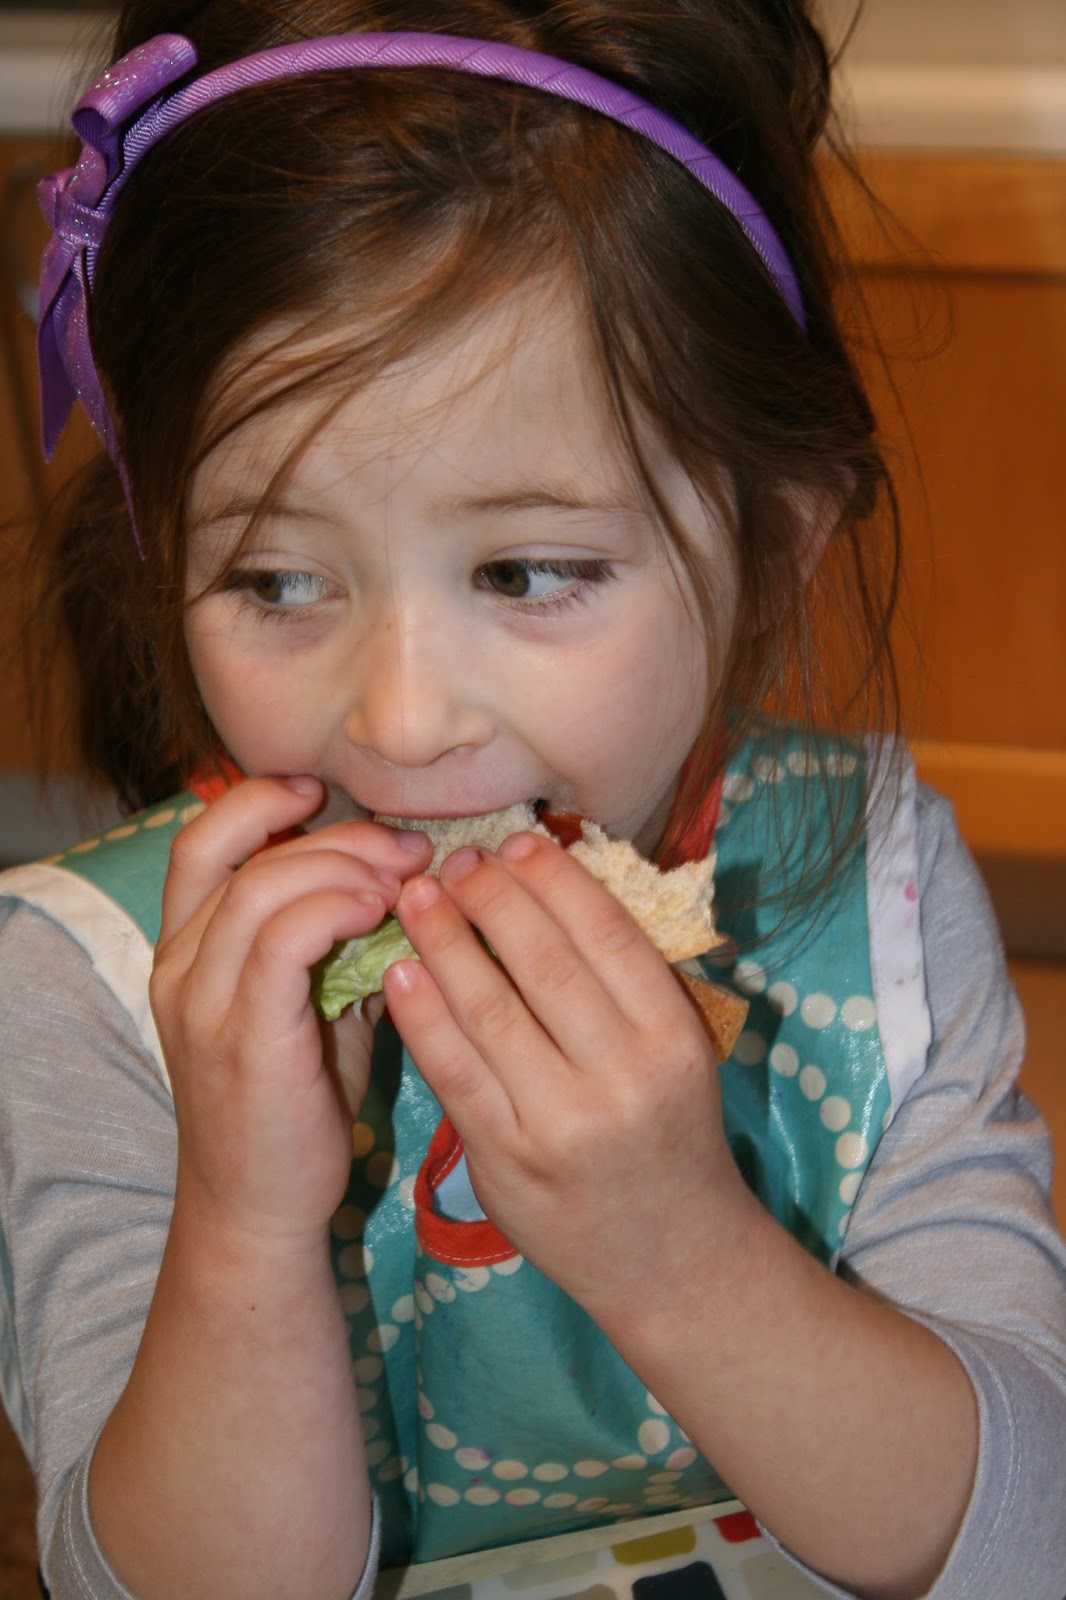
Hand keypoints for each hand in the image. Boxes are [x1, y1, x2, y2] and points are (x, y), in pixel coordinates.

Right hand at [150, 776, 431, 1242]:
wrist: (259, 1207)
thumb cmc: (294, 1104)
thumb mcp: (309, 1006)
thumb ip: (334, 944)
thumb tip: (402, 883)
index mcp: (186, 950)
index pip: (201, 841)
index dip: (259, 801)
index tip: (325, 792)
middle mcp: (180, 966)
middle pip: (245, 855)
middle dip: (336, 834)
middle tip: (407, 845)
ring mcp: (203, 1002)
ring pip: (262, 888)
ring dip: (343, 867)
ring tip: (405, 876)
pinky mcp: (242, 1037)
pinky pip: (280, 942)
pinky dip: (333, 909)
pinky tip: (382, 910)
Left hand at [384, 831, 745, 1320]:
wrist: (672, 1257)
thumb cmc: (669, 1136)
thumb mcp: (674, 1052)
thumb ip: (622, 984)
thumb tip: (545, 887)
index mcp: (673, 1036)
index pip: (607, 933)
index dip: (553, 880)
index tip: (515, 843)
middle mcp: (623, 1076)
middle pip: (545, 961)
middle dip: (491, 898)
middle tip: (454, 859)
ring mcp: (561, 1122)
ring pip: (490, 1010)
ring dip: (445, 943)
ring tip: (417, 897)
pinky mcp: (508, 1160)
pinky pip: (455, 1071)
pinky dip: (423, 1016)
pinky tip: (401, 972)